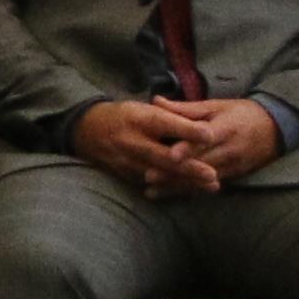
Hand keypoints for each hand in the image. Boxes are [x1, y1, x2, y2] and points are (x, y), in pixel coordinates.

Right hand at [72, 100, 216, 195]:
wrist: (85, 130)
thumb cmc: (124, 117)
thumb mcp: (144, 109)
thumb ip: (172, 117)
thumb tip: (207, 129)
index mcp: (138, 118)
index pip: (165, 124)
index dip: (187, 130)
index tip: (210, 135)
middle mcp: (131, 141)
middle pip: (163, 156)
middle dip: (189, 167)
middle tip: (213, 174)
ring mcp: (126, 161)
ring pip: (159, 175)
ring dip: (186, 181)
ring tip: (211, 185)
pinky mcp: (125, 175)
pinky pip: (151, 184)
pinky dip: (174, 187)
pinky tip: (194, 190)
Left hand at [160, 98, 286, 184]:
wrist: (276, 129)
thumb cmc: (241, 113)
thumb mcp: (215, 106)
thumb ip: (185, 108)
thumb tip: (155, 101)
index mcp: (225, 128)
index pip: (204, 139)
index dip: (188, 148)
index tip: (171, 155)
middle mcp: (229, 150)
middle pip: (200, 164)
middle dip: (174, 172)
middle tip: (149, 176)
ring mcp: (232, 166)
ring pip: (202, 179)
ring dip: (177, 186)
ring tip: (152, 191)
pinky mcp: (233, 177)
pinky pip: (208, 186)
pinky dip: (188, 191)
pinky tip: (168, 196)